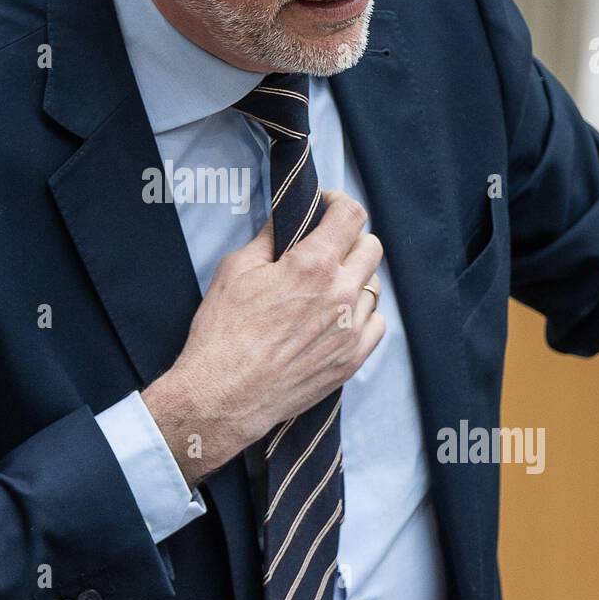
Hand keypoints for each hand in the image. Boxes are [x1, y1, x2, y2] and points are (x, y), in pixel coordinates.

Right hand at [142, 190, 384, 485]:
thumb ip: (269, 239)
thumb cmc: (223, 333)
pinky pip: (376, 324)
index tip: (326, 207)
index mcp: (312, 265)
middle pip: (370, 247)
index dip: (338, 203)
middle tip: (323, 248)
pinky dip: (360, 316)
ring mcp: (351, 330)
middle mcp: (340, 295)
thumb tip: (287, 220)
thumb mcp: (235, 270)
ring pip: (374, 287)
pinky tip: (335, 319)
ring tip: (324, 289)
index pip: (351, 215)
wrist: (223, 396)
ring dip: (354, 280)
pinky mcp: (352, 360)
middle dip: (348, 240)